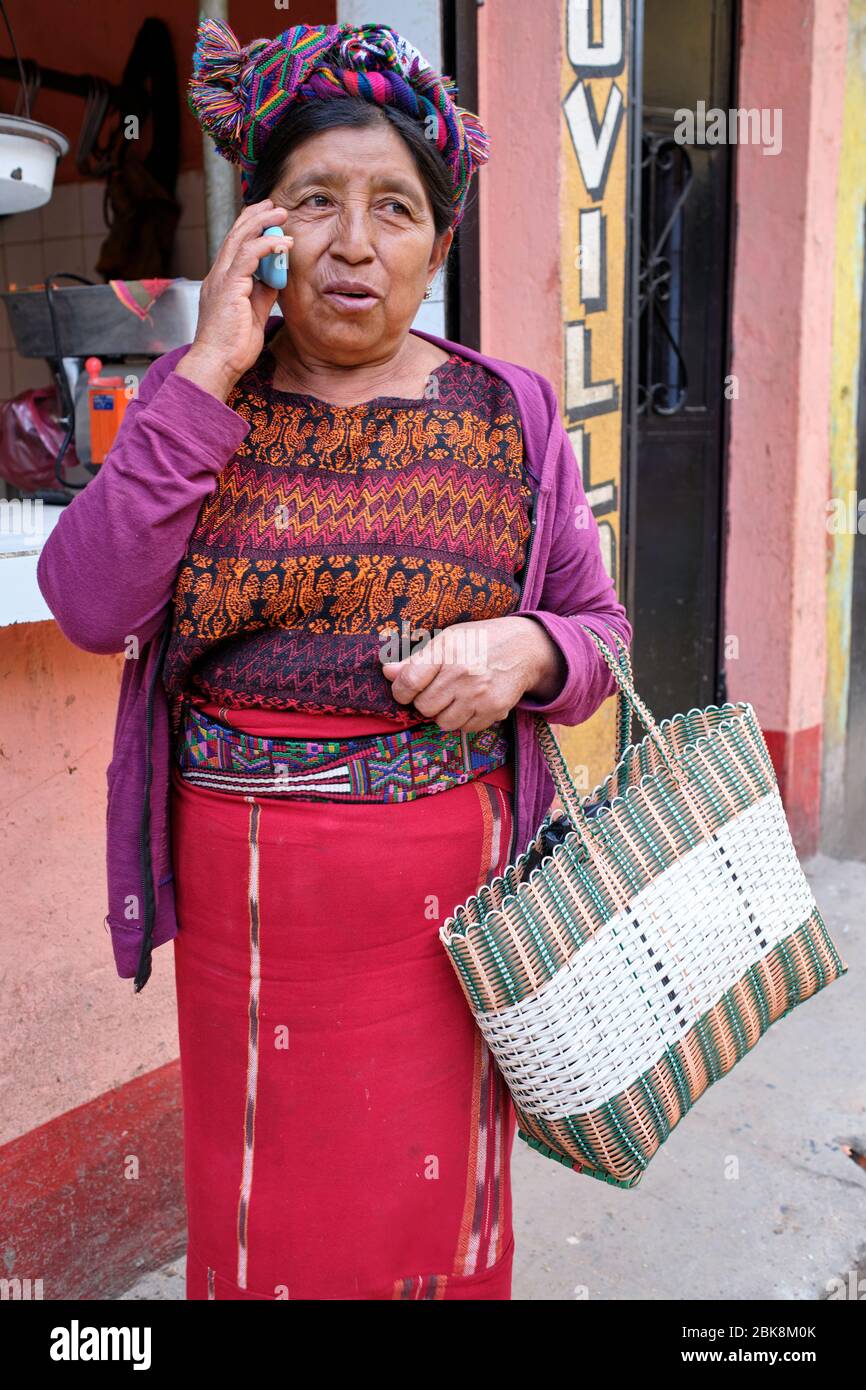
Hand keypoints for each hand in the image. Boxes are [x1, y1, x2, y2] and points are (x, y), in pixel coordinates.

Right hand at [174, 198, 292, 401]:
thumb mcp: (252, 314)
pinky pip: (249, 256)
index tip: (267, 217)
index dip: (249, 228)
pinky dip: (267, 245)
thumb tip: (277, 278)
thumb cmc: (232, 347)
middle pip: (235, 235)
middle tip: (274, 205)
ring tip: (281, 213)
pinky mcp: (229, 287)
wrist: (216, 364)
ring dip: (263, 223)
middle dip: (255, 216)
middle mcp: (217, 275)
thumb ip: (262, 293)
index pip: (234, 246)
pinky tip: (283, 242)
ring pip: (241, 239)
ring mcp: (220, 279)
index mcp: (221, 282)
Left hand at [379, 616, 565, 732]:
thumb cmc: (479, 640)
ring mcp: (480, 695)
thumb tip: (387, 672)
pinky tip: (471, 703)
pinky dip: (464, 720)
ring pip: (443, 723)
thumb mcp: (447, 639)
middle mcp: (463, 674)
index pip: (409, 682)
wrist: (525, 647)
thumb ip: (415, 659)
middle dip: (425, 702)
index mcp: (447, 651)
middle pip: (424, 707)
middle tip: (437, 690)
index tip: (405, 690)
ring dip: (444, 713)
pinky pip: (466, 728)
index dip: (401, 691)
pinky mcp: (495, 710)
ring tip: (454, 696)